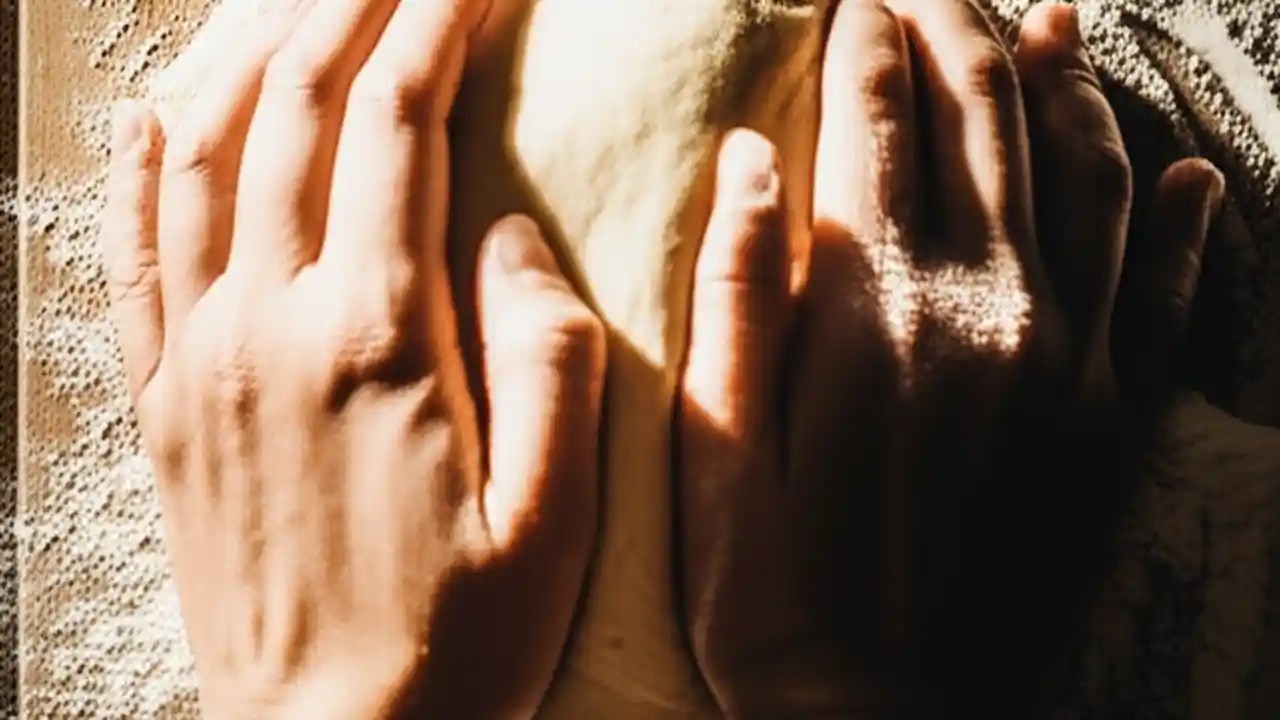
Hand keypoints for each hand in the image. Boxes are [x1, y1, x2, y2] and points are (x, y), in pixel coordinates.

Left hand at [100, 1, 604, 717]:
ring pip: (205, 161)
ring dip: (252, 57)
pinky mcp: (161, 411)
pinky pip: (132, 259)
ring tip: (299, 1)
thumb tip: (513, 233)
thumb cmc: (460, 644)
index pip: (401, 125)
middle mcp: (269, 328)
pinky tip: (160, 112)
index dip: (438, 25)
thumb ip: (551, 357)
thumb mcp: (554, 515)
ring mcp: (199, 364)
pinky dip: (141, 170)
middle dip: (348, 7)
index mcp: (378, 341)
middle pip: (296, 114)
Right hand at [675, 0, 1223, 714]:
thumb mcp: (710, 450)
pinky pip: (1168, 283)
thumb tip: (750, 160)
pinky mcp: (1114, 416)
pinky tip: (1185, 166)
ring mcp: (1070, 357)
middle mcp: (988, 307)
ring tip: (1044, 18)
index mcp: (874, 307)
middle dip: (954, 28)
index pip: (875, 120)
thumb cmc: (774, 593)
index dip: (861, 41)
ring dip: (1063, 82)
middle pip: (983, 117)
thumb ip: (733, 294)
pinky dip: (1183, 213)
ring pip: (1085, 171)